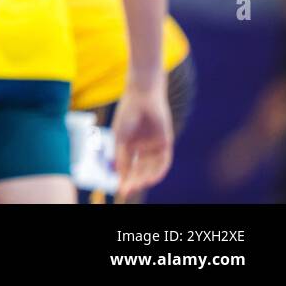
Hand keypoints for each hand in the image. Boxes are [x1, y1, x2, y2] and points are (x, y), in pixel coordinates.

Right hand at [111, 83, 173, 197]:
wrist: (141, 96)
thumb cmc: (127, 113)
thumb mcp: (120, 137)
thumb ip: (121, 155)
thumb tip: (119, 173)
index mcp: (129, 146)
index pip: (128, 167)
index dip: (125, 178)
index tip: (121, 189)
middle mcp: (142, 148)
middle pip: (140, 169)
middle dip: (134, 180)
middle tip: (128, 190)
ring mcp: (154, 146)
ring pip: (151, 167)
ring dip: (145, 177)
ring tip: (139, 185)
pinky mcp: (165, 142)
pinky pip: (164, 161)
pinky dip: (159, 170)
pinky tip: (152, 178)